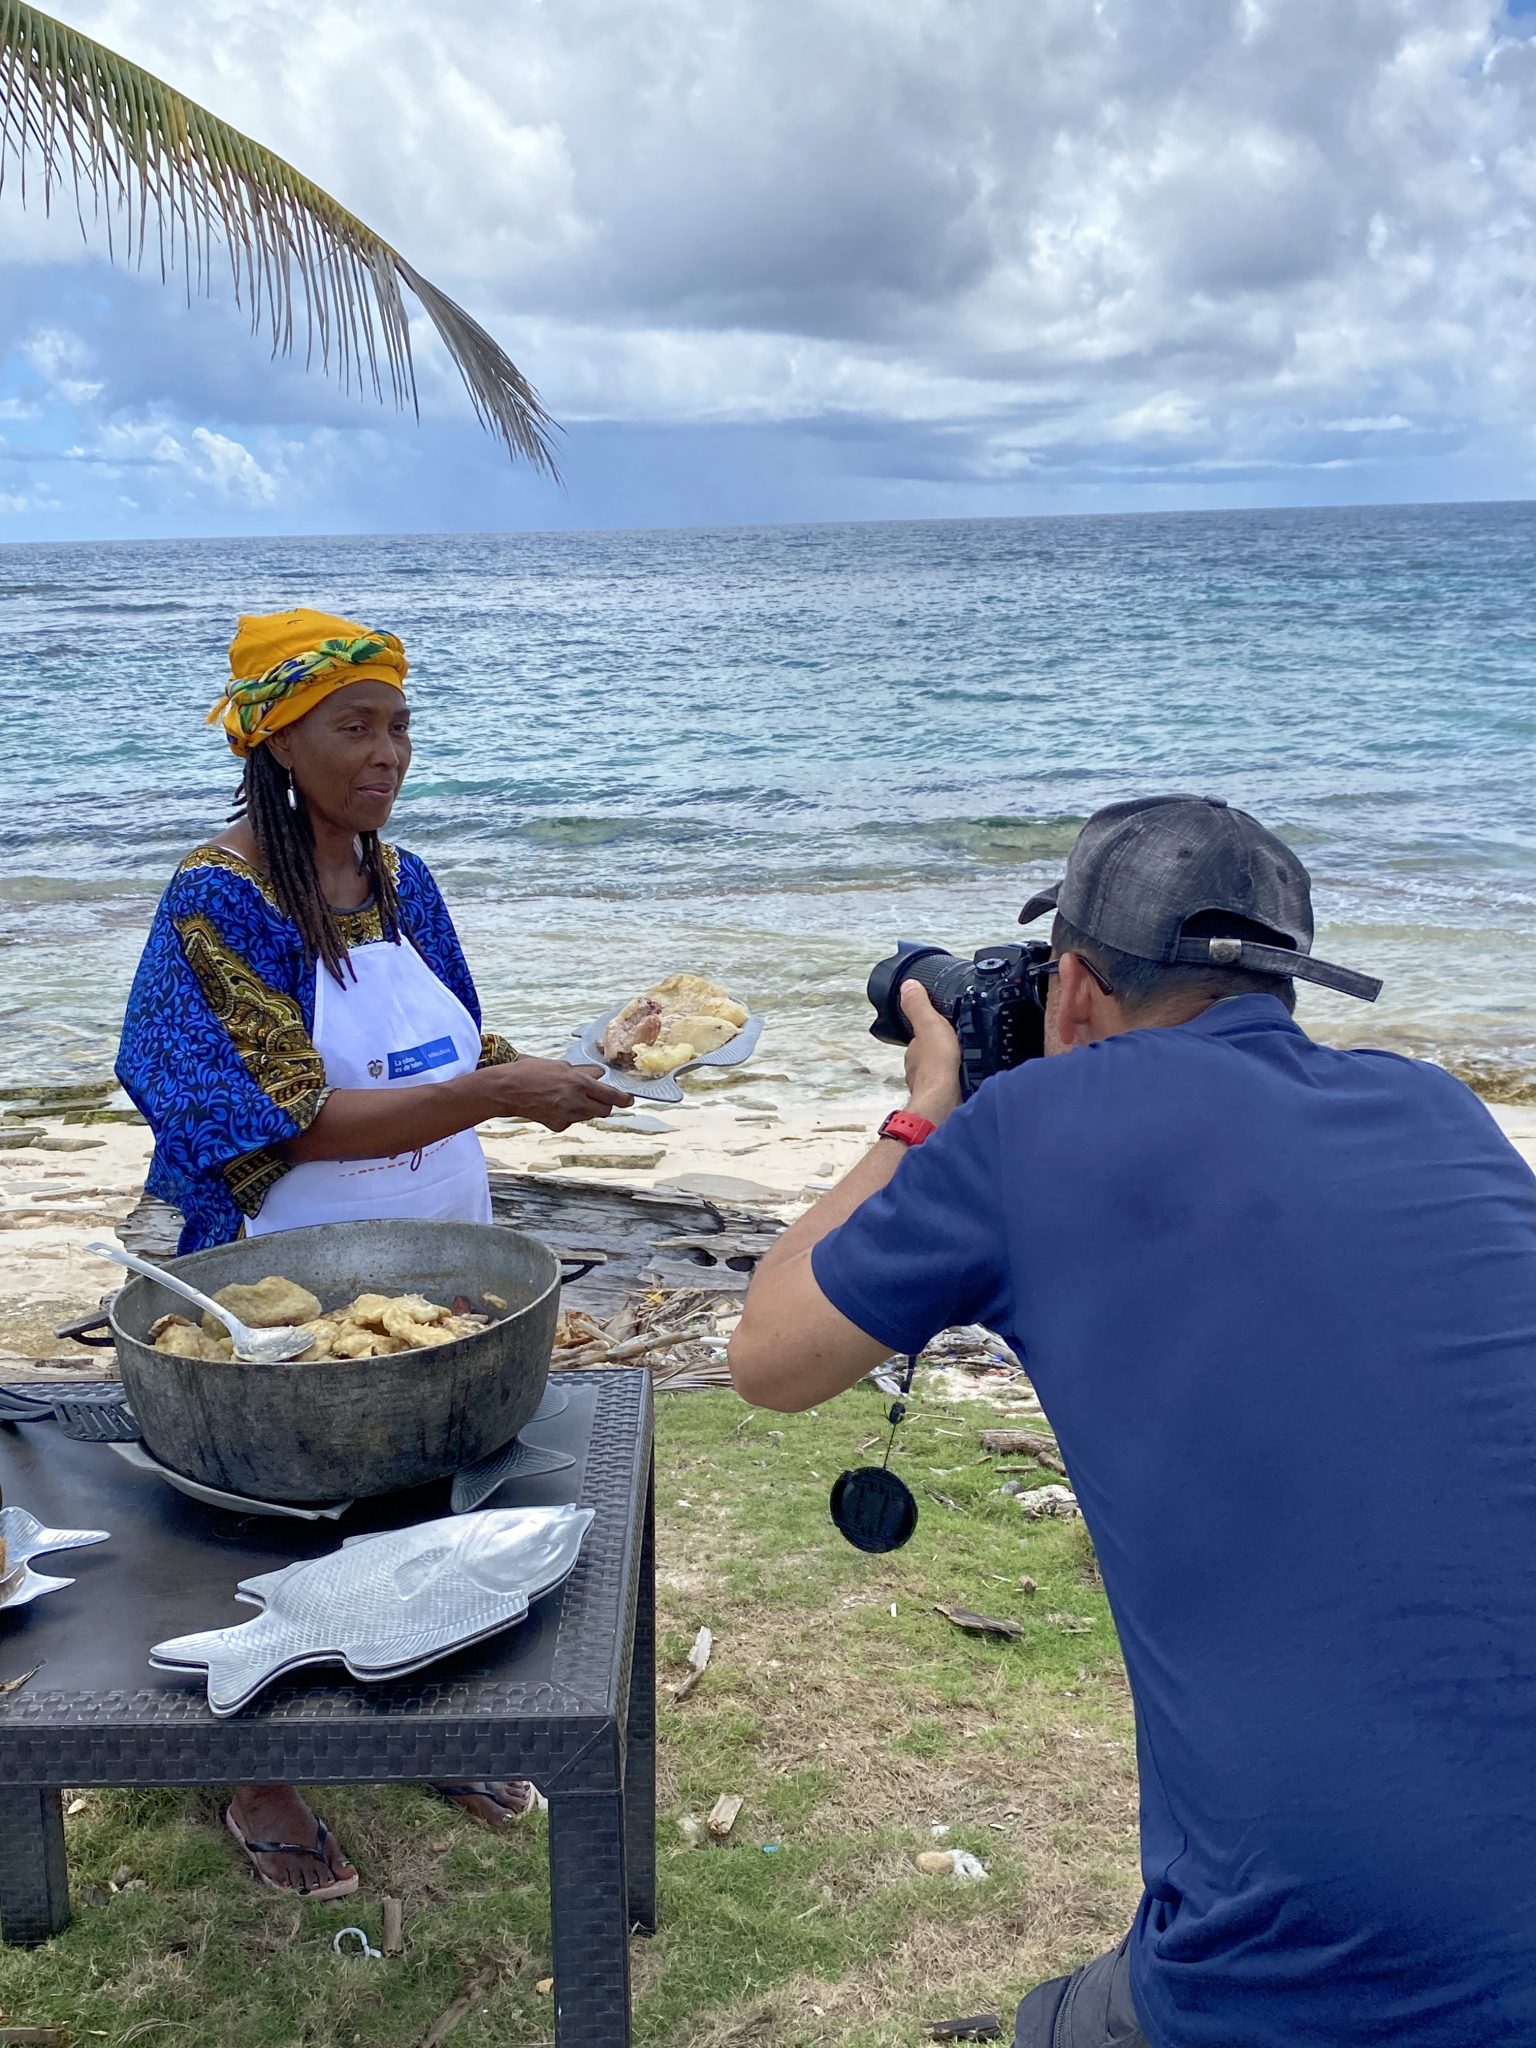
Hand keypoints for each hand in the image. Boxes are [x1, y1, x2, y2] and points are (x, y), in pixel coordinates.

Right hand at [476, 1057, 633, 1132]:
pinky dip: (569, 1115)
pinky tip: (554, 1105)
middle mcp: (576, 1101)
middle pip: (604, 1110)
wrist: (507, 1090)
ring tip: (568, 1097)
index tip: (629, 1100)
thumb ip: (582, 1073)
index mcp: (579, 1083)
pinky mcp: (557, 1125)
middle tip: (596, 1096)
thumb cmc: (531, 1072)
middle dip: (604, 1104)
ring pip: (588, 1116)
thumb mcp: (560, 1066)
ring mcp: (567, 1115)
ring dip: (586, 1108)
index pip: (611, 1095)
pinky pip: (572, 1121)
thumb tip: (598, 1076)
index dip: (623, 1099)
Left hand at [899, 982, 963, 1124]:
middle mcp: (919, 1069)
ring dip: (953, 1068)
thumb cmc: (937, 1067)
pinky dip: (960, 1082)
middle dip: (946, 1051)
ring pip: (942, 1072)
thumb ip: (919, 1006)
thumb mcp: (930, 1026)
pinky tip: (970, 1080)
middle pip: (933, 1055)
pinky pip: (952, 1086)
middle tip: (964, 1045)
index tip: (948, 1027)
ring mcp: (930, 1086)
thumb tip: (908, 985)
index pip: (922, 1037)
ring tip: (970, 1062)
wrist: (946, 1104)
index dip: (934, 1031)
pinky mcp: (944, 1100)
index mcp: (915, 1050)